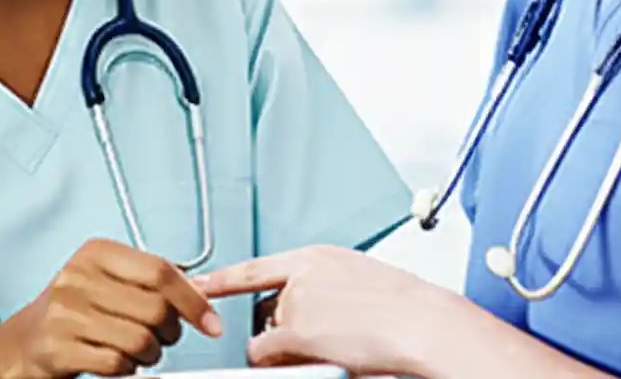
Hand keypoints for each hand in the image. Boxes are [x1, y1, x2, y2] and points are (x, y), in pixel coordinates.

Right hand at [0, 238, 223, 377]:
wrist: (26, 343)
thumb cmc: (76, 311)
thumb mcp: (109, 281)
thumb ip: (151, 281)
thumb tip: (204, 292)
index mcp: (97, 253)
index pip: (160, 271)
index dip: (193, 300)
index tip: (211, 323)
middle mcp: (79, 277)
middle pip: (156, 309)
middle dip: (169, 332)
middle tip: (160, 337)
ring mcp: (66, 312)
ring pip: (141, 339)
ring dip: (149, 355)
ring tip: (135, 351)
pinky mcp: (59, 346)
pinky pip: (118, 363)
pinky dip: (126, 369)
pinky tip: (114, 361)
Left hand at [193, 245, 452, 376]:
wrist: (424, 323)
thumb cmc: (407, 308)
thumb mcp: (361, 280)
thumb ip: (326, 288)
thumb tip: (316, 311)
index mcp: (317, 258)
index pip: (256, 269)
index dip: (222, 278)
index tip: (196, 282)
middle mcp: (299, 276)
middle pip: (268, 310)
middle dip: (282, 329)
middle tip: (319, 341)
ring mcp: (295, 303)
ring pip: (269, 335)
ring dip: (286, 348)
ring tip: (332, 348)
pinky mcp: (296, 331)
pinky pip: (264, 353)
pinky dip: (273, 362)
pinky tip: (298, 361)